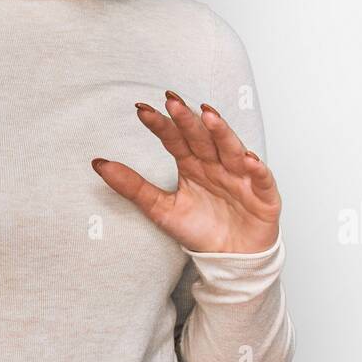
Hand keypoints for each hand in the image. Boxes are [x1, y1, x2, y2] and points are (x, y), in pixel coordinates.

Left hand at [90, 90, 280, 253]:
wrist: (231, 260)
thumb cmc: (200, 230)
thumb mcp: (160, 209)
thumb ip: (132, 187)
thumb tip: (98, 163)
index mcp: (193, 164)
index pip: (174, 139)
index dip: (160, 124)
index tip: (141, 110)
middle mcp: (216, 164)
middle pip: (202, 137)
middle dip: (188, 119)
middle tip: (172, 101)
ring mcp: (241, 177)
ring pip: (231, 149)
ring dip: (221, 132)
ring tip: (209, 116)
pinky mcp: (263, 195)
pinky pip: (261, 179)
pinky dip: (256, 169)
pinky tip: (247, 159)